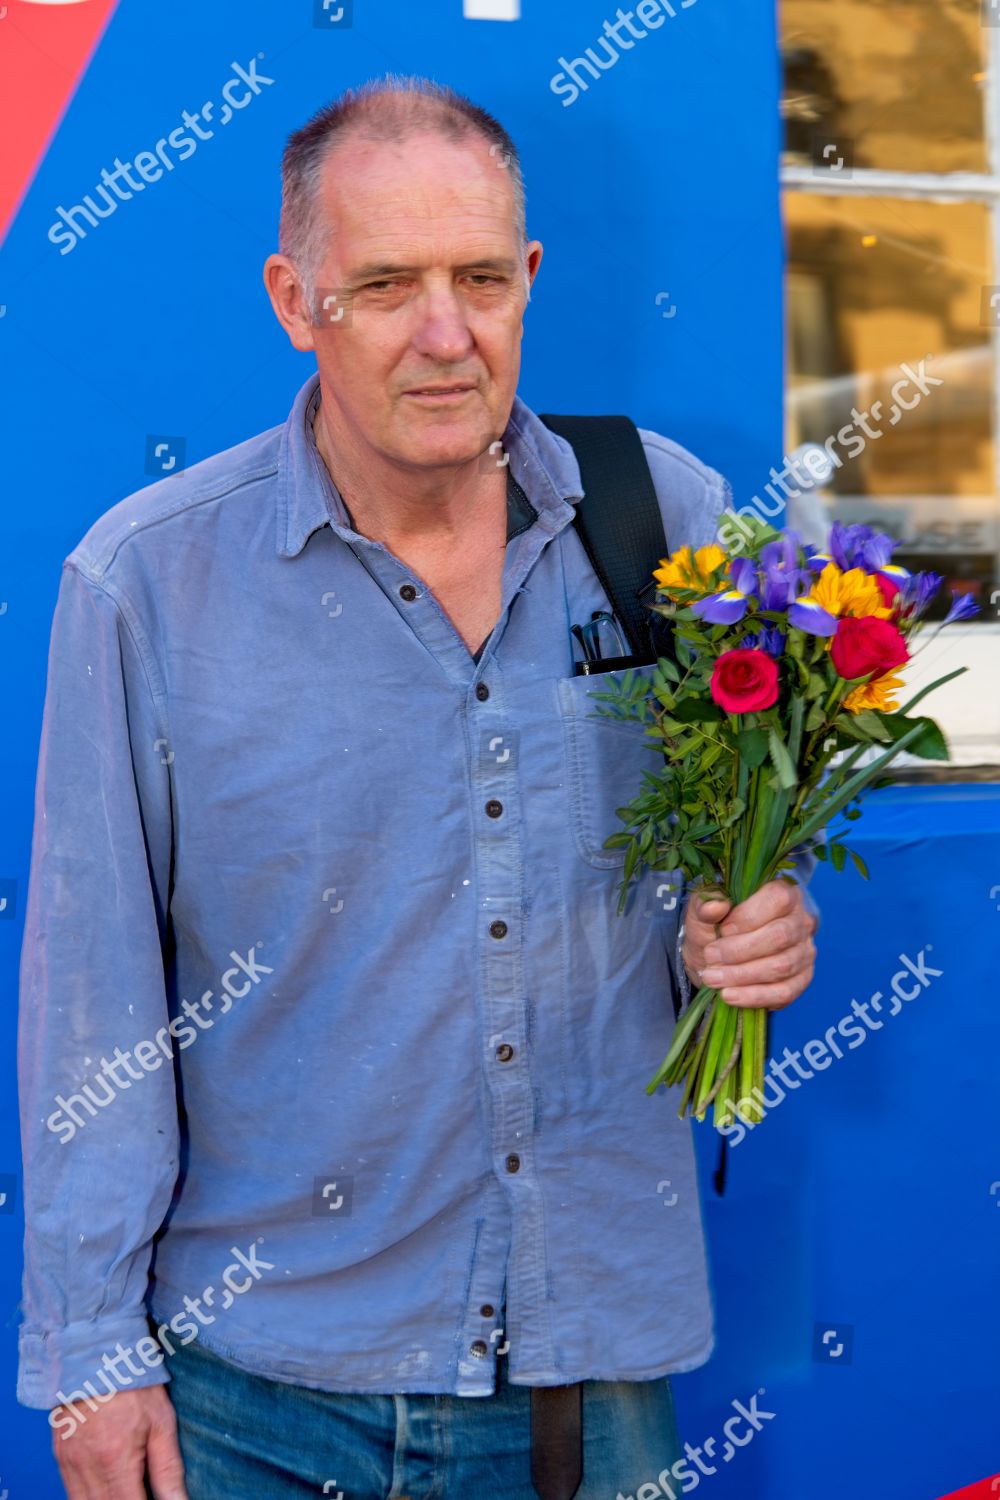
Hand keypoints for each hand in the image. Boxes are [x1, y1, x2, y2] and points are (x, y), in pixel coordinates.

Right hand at [52, 1385, 187, 1499]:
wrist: (96, 1351)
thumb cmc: (133, 1383)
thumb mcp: (161, 1422)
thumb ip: (168, 1470)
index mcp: (115, 1461)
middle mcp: (86, 1468)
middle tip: (143, 1492)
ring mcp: (68, 1463)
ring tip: (129, 1489)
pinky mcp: (60, 1456)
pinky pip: (72, 1492)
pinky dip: (89, 1497)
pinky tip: (108, 1487)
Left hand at [682, 880, 817, 1009]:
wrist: (717, 955)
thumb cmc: (714, 924)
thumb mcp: (703, 908)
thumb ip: (705, 903)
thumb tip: (715, 906)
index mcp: (784, 891)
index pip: (778, 899)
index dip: (748, 916)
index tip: (722, 929)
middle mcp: (801, 920)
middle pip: (780, 936)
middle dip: (740, 950)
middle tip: (710, 957)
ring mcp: (805, 951)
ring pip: (782, 966)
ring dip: (743, 975)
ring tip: (712, 978)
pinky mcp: (802, 979)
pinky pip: (785, 992)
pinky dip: (754, 996)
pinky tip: (729, 996)